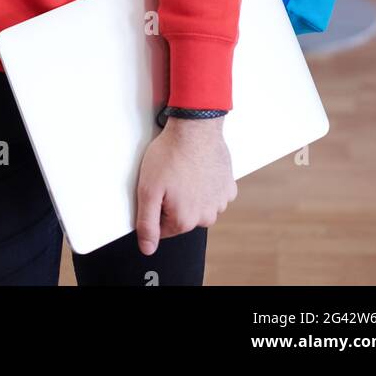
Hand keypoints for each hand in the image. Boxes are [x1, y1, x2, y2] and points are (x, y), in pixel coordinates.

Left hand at [135, 117, 236, 255]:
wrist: (195, 127)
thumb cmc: (171, 154)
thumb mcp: (148, 189)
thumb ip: (146, 223)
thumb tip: (147, 248)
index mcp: (184, 221)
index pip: (162, 228)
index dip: (155, 207)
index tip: (157, 188)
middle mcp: (206, 217)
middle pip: (182, 218)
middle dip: (173, 201)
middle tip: (169, 177)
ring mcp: (220, 202)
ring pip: (198, 206)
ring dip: (191, 193)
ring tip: (183, 171)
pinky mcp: (228, 187)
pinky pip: (213, 194)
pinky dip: (206, 184)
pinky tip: (198, 169)